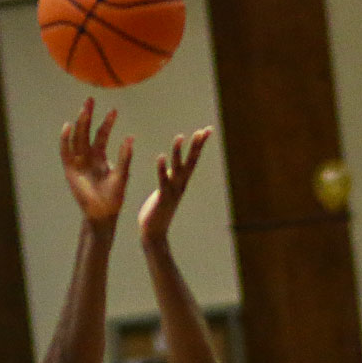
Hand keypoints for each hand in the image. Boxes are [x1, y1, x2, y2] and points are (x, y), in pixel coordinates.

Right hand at [61, 98, 132, 224]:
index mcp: (100, 157)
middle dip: (88, 116)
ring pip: (77, 138)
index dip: (107, 122)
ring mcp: (78, 162)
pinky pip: (66, 152)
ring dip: (80, 124)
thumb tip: (130, 138)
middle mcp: (88, 156)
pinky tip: (68, 127)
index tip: (113, 110)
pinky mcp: (70, 170)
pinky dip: (65, 140)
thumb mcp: (122, 175)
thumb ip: (125, 157)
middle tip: (91, 99)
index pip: (102, 135)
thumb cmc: (114, 197)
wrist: (103, 213)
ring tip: (84, 110)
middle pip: (86, 132)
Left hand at [139, 128, 210, 245]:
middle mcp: (181, 184)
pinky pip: (163, 180)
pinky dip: (162, 168)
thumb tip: (173, 166)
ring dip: (178, 153)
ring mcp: (173, 191)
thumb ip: (171, 177)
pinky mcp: (162, 197)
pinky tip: (161, 156)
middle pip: (192, 161)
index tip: (207, 129)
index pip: (193, 159)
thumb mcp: (167, 189)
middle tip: (203, 130)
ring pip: (178, 168)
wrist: (154, 233)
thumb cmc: (159, 211)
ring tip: (179, 137)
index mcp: (181, 181)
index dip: (200, 144)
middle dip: (197, 145)